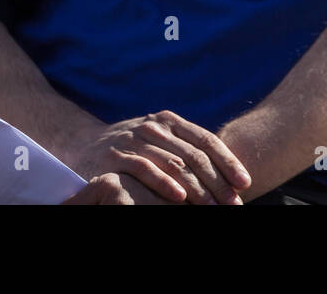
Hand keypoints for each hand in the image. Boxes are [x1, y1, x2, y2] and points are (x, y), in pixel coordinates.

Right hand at [66, 110, 250, 204]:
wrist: (82, 145)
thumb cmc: (131, 148)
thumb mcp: (159, 141)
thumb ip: (185, 150)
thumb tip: (227, 175)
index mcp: (170, 122)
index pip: (207, 140)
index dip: (228, 161)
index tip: (244, 182)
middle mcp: (154, 127)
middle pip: (194, 155)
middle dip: (217, 181)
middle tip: (233, 202)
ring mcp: (134, 140)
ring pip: (174, 164)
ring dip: (197, 188)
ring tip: (213, 206)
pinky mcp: (116, 157)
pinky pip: (145, 170)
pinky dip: (164, 184)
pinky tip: (180, 198)